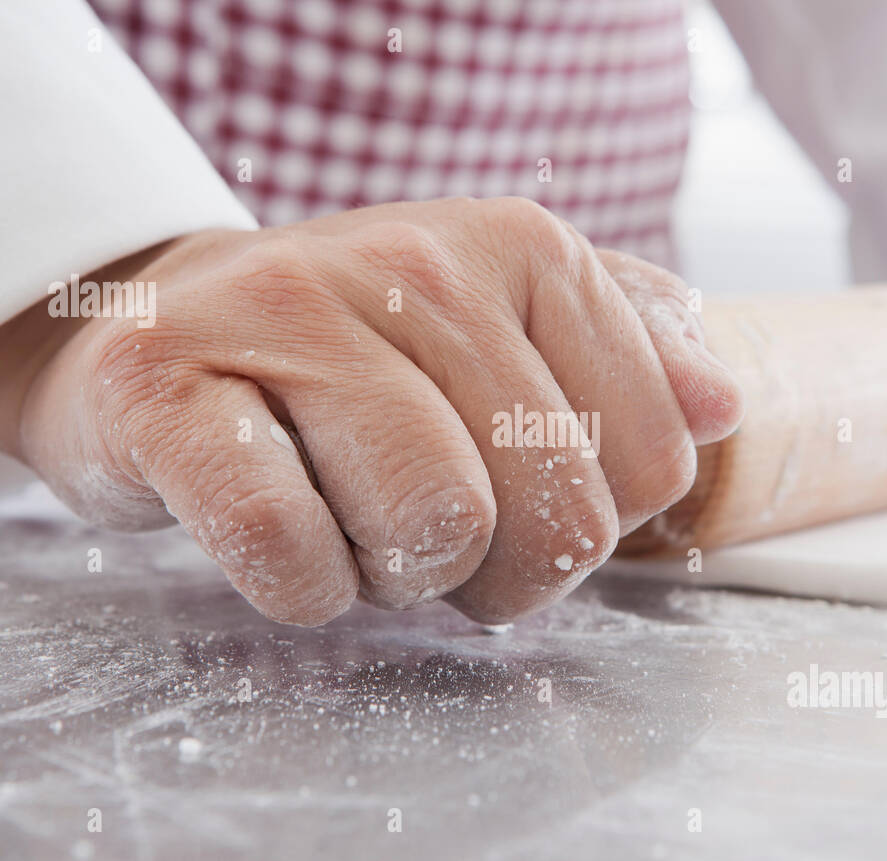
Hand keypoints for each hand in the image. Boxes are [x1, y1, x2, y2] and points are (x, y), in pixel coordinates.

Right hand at [0, 198, 742, 624]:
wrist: (167, 329)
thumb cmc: (362, 360)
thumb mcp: (512, 329)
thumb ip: (631, 352)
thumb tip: (719, 407)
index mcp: (525, 249)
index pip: (651, 462)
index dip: (585, 523)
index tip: (508, 495)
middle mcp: (416, 261)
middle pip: (554, 513)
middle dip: (494, 565)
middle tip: (418, 520)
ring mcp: (285, 313)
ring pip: (434, 525)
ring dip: (393, 571)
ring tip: (346, 516)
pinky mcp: (167, 388)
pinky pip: (288, 547)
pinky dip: (300, 586)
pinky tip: (277, 532)